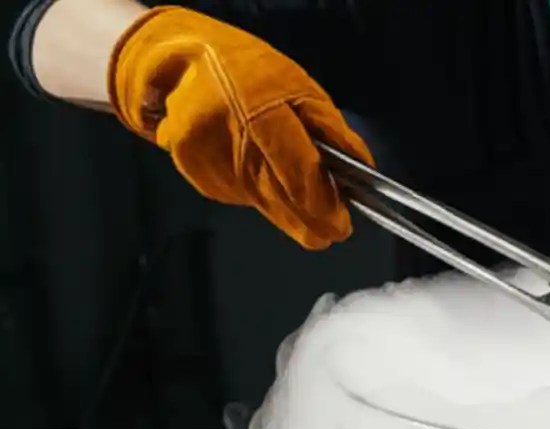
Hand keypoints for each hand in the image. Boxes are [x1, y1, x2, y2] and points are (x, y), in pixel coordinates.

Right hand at [108, 7, 373, 248]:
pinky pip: (241, 195)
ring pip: (261, 203)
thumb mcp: (300, 88)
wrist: (179, 65)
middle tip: (334, 231)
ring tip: (299, 193)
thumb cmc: (250, 72)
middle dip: (310, 221)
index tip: (342, 225)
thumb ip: (329, 130)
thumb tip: (359, 170)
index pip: (298, 174)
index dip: (322, 205)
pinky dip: (258, 191)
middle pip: (279, 200)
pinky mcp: (197, 175)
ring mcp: (209, 163)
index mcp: (261, 114)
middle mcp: (231, 143)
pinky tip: (258, 170)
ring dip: (286, 208)